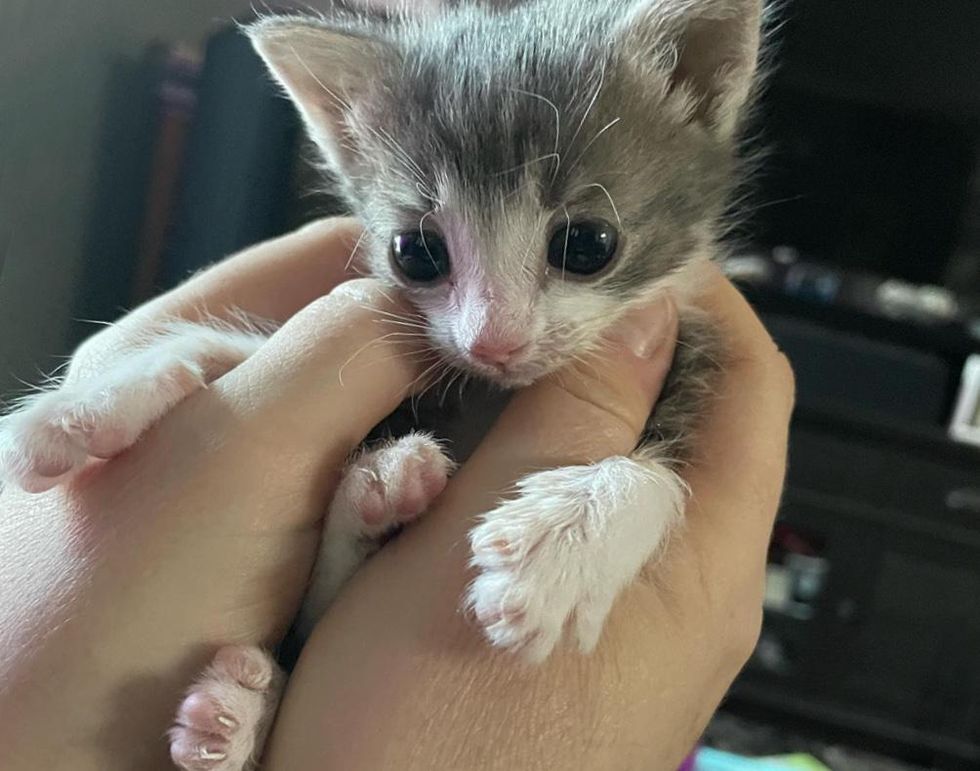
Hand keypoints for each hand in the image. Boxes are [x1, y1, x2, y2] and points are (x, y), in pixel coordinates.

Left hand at [0, 219, 430, 770]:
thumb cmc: (123, 603)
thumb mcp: (246, 446)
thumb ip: (354, 347)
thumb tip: (451, 305)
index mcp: (187, 344)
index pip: (330, 261)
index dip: (413, 273)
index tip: (485, 310)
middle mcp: (219, 411)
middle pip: (363, 364)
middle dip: (400, 413)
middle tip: (408, 467)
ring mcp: (252, 493)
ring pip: (371, 454)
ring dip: (384, 494)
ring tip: (383, 520)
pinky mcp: (279, 565)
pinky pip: (358, 531)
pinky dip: (365, 549)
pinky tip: (346, 579)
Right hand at [262, 266, 794, 769]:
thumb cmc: (420, 727)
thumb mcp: (486, 539)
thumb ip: (572, 419)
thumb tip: (639, 316)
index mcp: (702, 559)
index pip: (752, 384)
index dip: (699, 300)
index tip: (623, 257)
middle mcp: (697, 592)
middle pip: (698, 427)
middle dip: (624, 354)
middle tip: (536, 318)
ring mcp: (648, 622)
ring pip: (633, 475)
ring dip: (574, 416)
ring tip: (494, 385)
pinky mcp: (598, 643)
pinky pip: (594, 528)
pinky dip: (550, 478)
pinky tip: (479, 469)